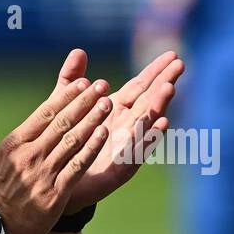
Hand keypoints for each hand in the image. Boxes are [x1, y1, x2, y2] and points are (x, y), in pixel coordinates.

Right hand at [0, 71, 112, 233]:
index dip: (65, 96)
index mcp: (15, 144)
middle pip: (62, 123)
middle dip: (84, 102)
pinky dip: (91, 149)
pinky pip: (77, 166)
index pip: (45, 113)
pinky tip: (103, 135)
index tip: (82, 82)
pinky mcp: (56, 192)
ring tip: (107, 104)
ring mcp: (44, 174)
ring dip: (92, 121)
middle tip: (101, 86)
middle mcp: (31, 155)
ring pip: (72, 141)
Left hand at [57, 49, 183, 213]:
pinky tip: (160, 126)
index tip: (172, 54)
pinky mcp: (120, 169)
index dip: (155, 71)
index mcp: (115, 110)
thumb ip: (71, 80)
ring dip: (158, 106)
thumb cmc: (65, 143)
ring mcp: (126, 147)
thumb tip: (79, 51)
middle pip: (148, 101)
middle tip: (180, 64)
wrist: (54, 182)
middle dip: (163, 82)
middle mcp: (126, 127)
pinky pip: (137, 153)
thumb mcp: (63, 105)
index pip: (140, 86)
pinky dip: (149, 138)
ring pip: (145, 124)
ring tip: (169, 88)